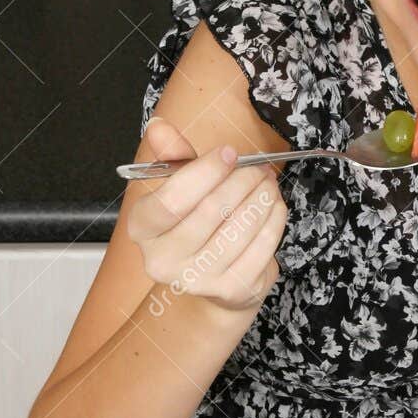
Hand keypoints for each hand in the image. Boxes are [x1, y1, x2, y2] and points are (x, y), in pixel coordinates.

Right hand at [127, 114, 287, 311]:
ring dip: (262, 198)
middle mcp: (163, 260)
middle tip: (258, 168)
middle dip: (242, 181)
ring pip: (240, 228)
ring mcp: (197, 280)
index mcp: (142, 228)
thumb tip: (159, 126)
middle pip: (211, 211)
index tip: (230, 153)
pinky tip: (274, 207)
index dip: (206, 172)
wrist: (209, 279)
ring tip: (268, 184)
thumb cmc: (194, 224)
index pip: (172, 199)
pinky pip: (261, 248)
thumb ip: (172, 157)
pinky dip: (274, 221)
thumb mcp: (178, 188)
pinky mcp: (231, 290)